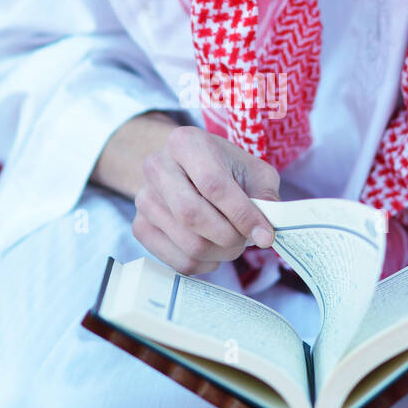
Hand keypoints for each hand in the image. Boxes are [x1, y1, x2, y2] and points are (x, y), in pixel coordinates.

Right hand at [132, 126, 279, 273]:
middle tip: (247, 240)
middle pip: (192, 215)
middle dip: (229, 237)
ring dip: (220, 253)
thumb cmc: (224, 169)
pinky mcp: (140, 227)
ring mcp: (144, 199)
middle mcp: (157, 167)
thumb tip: (267, 230)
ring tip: (233, 242)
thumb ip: (265, 196)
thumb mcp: (251, 171)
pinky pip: (177, 261)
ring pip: (187, 243)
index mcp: (185, 143)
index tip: (265, 235)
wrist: (184, 169)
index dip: (242, 215)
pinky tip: (214, 250)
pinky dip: (205, 264)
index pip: (213, 185)